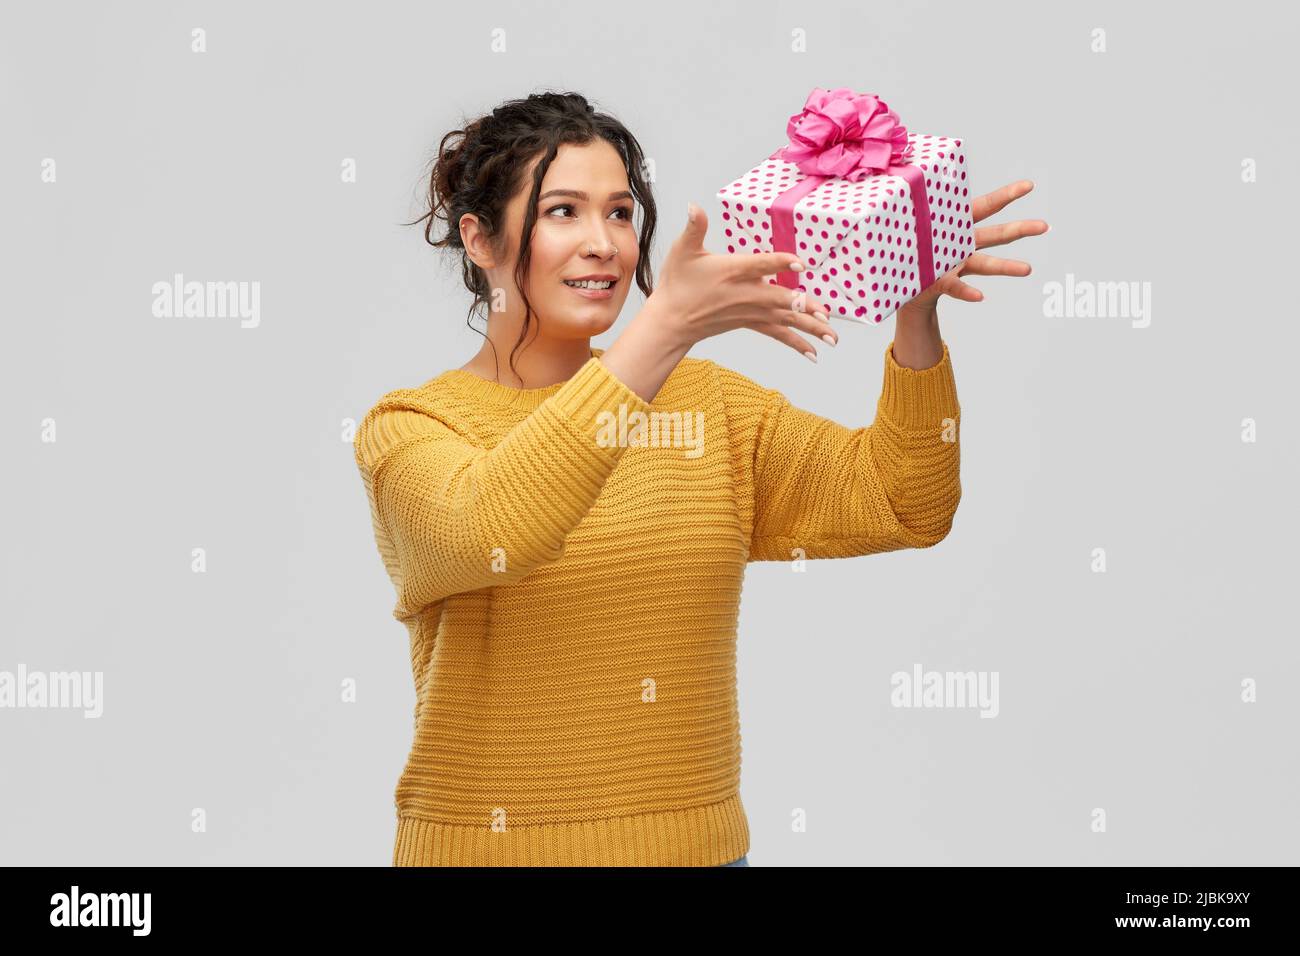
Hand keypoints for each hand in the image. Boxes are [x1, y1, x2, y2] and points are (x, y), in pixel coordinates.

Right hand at [645, 202, 837, 360]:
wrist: (671, 321)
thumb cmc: (677, 283)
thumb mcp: (682, 250)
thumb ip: (693, 227)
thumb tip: (693, 206)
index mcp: (731, 271)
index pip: (760, 265)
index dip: (780, 263)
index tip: (801, 263)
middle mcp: (744, 294)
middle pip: (779, 299)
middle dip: (804, 306)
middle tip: (826, 313)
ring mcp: (749, 312)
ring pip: (784, 320)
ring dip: (809, 328)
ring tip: (832, 336)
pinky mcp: (751, 323)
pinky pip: (777, 334)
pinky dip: (796, 343)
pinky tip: (814, 352)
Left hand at [896, 179, 1048, 322]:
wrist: (899, 282)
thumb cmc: (906, 247)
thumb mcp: (905, 220)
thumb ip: (903, 199)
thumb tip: (890, 170)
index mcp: (957, 224)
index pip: (986, 206)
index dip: (1007, 195)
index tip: (1029, 185)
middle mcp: (963, 244)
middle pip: (996, 234)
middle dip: (1021, 229)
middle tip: (1044, 226)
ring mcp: (957, 265)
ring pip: (986, 263)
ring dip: (1006, 266)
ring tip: (1027, 269)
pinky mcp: (943, 282)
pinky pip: (956, 287)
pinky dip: (967, 291)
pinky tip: (979, 296)